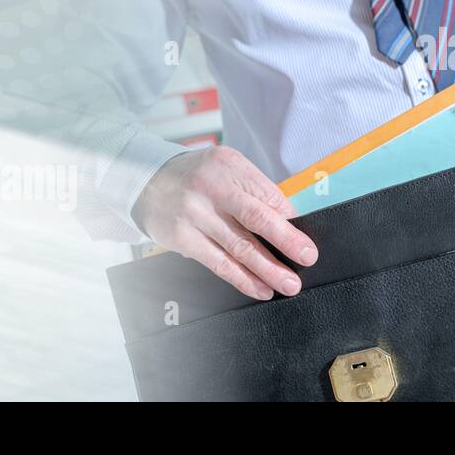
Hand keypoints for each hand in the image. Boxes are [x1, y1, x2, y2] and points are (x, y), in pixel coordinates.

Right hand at [133, 146, 318, 299]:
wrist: (147, 182)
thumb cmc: (196, 178)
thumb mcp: (225, 170)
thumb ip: (253, 191)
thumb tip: (289, 224)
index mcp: (228, 165)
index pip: (268, 195)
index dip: (290, 221)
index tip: (305, 240)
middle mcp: (211, 188)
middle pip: (256, 218)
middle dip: (287, 241)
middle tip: (308, 258)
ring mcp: (195, 214)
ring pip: (240, 247)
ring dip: (268, 269)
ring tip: (289, 284)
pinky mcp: (183, 238)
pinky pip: (219, 263)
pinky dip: (243, 279)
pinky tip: (260, 288)